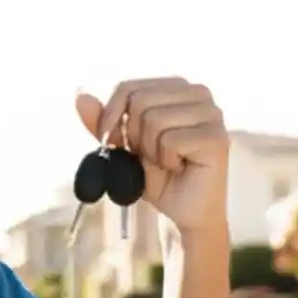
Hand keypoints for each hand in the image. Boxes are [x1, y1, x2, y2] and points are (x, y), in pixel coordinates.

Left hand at [76, 78, 230, 234]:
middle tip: (147, 155)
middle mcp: (198, 93)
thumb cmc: (158, 175)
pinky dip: (165, 160)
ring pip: (154, 119)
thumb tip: (81, 95)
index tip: (108, 140)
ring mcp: (211, 113)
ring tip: (166, 161)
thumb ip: (104, 121)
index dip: (111, 115)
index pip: (128, 86)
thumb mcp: (122, 145)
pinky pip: (170, 140)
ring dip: (150, 150)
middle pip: (139, 100)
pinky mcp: (216, 137)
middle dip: (132, 135)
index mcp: (176, 87)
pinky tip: (179, 167)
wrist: (183, 211)